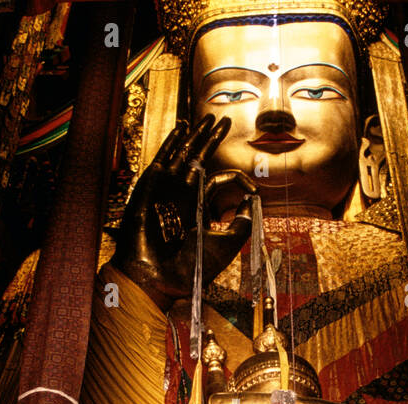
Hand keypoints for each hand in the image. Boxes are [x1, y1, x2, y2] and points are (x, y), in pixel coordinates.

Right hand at [111, 116, 256, 310]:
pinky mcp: (152, 189)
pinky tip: (183, 128)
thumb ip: (244, 224)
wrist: (158, 279)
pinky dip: (173, 143)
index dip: (240, 179)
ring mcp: (167, 191)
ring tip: (207, 118)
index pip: (221, 182)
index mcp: (201, 209)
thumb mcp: (227, 245)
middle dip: (211, 140)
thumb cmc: (190, 269)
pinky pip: (163, 159)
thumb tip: (255, 200)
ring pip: (183, 155)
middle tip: (222, 121)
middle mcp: (184, 196)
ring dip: (195, 136)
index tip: (253, 188)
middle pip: (200, 160)